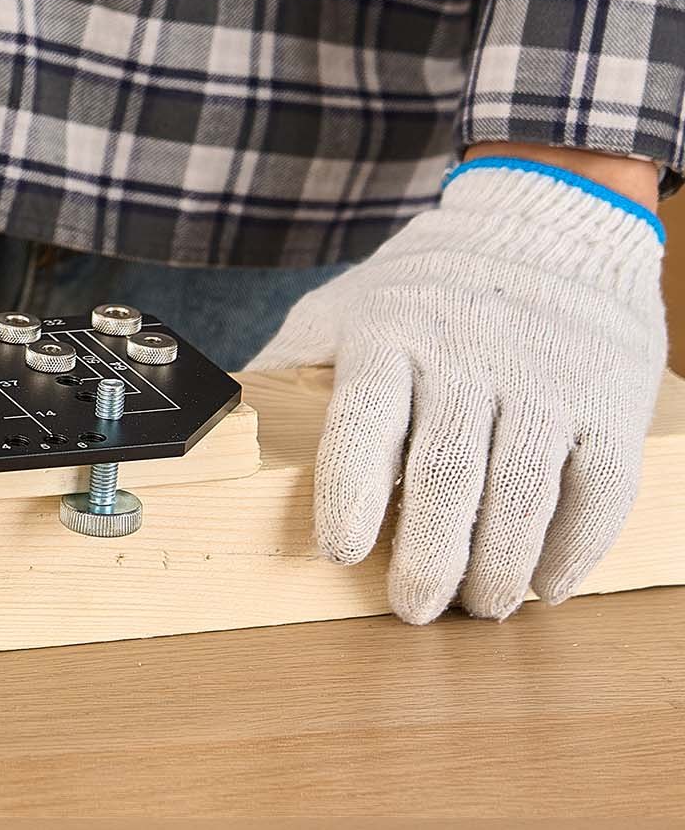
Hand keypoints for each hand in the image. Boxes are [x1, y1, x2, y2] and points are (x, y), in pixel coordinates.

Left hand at [248, 156, 665, 622]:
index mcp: (389, 335)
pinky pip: (597, 489)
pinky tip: (545, 582)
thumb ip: (296, 363)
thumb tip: (223, 418)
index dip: (350, 496)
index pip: (364, 423)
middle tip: (413, 606)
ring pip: (521, 494)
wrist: (546, 223)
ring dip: (498, 568)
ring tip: (477, 606)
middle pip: (445, 476)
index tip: (339, 553)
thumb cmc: (430, 282)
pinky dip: (573, 549)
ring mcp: (543, 378)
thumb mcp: (348, 304)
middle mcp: (467, 357)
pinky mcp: (605, 399)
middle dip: (427, 559)